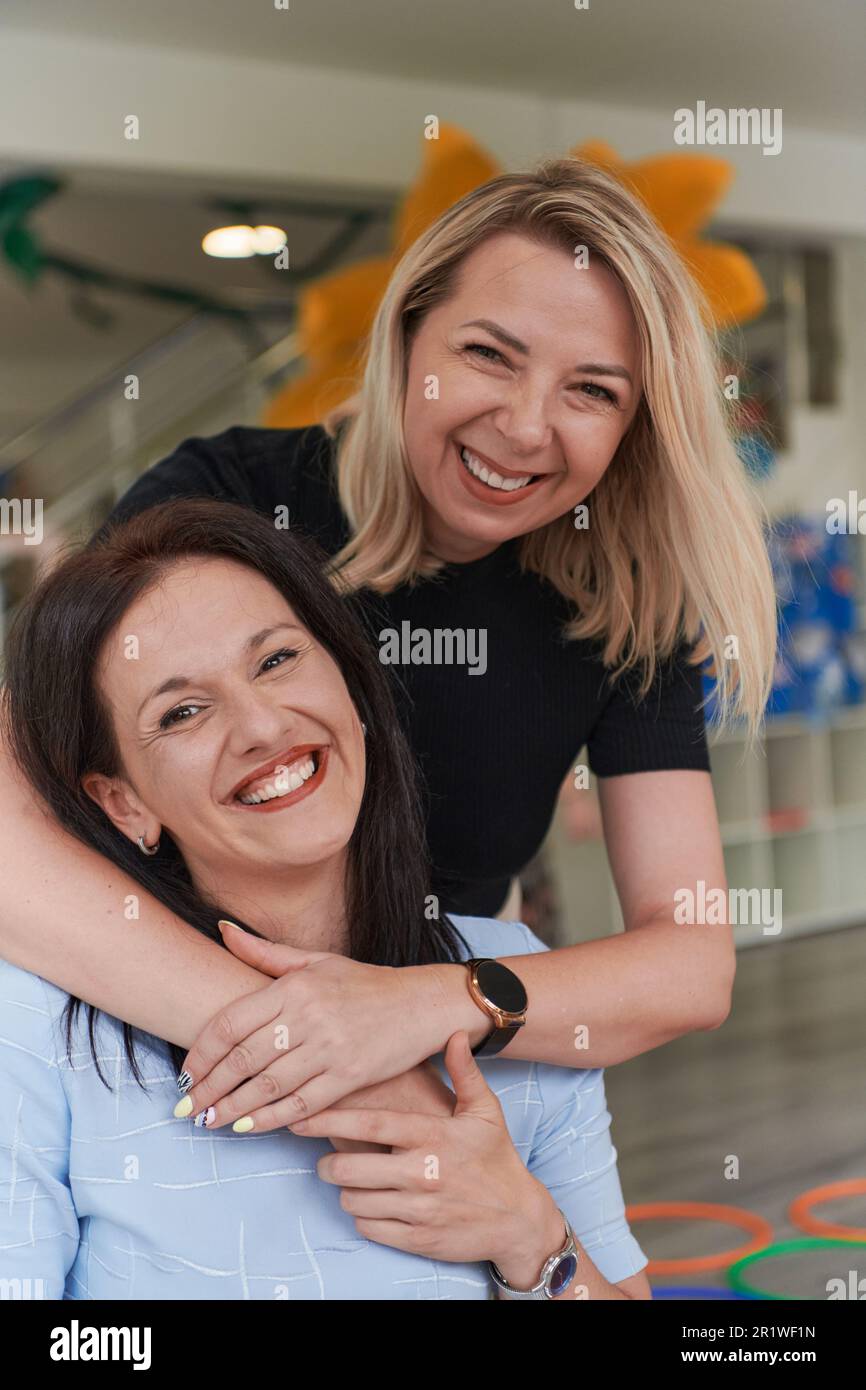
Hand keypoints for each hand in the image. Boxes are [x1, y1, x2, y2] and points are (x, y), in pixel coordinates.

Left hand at [175, 922, 465, 1132]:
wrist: (422, 1004)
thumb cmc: (365, 983)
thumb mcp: (316, 960)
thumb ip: (265, 953)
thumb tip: (222, 930)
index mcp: (295, 986)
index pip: (231, 1023)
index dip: (201, 1052)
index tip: (185, 1074)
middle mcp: (309, 1016)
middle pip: (244, 1058)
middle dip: (209, 1087)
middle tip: (184, 1107)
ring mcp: (330, 1048)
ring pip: (267, 1085)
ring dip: (232, 1108)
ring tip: (207, 1121)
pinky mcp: (349, 1076)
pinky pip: (300, 1104)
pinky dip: (269, 1119)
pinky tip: (247, 1127)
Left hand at [287, 1031, 560, 1277]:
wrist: (518, 1219)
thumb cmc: (497, 1158)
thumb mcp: (484, 1112)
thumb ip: (464, 1073)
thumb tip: (456, 1033)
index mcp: (432, 1136)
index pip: (368, 1126)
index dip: (327, 1120)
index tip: (300, 1117)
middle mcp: (422, 1173)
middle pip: (348, 1170)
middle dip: (327, 1164)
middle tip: (326, 1160)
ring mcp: (418, 1210)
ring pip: (354, 1201)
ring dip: (346, 1191)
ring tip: (352, 1181)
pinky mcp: (417, 1239)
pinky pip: (368, 1228)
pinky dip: (363, 1217)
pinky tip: (373, 1204)